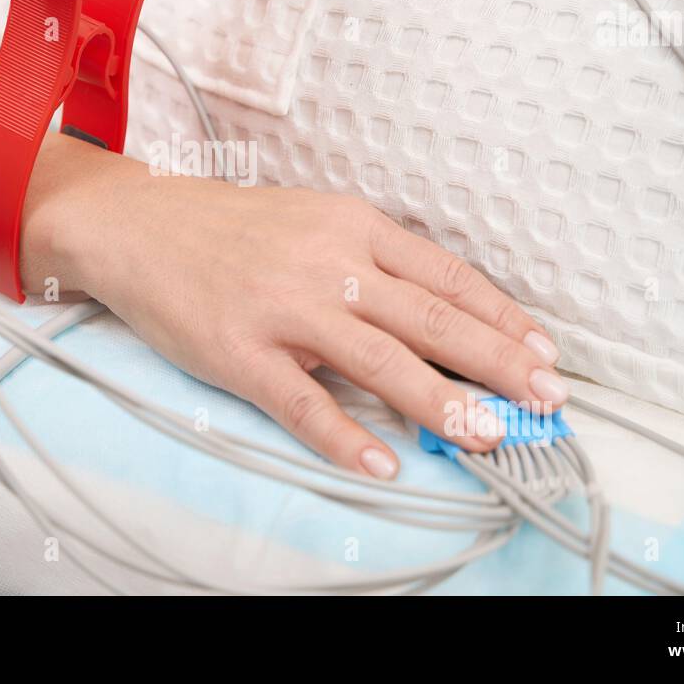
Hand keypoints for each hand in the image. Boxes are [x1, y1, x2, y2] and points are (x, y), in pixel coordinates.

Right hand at [29, 147, 566, 479]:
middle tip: (544, 401)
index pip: (447, 276)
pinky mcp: (240, 352)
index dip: (501, 317)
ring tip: (486, 435)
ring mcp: (284, 309)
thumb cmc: (229, 226)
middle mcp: (329, 264)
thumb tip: (434, 313)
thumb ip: (369, 260)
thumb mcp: (311, 219)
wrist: (138, 223)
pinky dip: (344, 436)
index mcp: (353, 226)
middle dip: (496, 363)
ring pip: (380, 361)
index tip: (542, 353)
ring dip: (440, 402)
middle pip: (430, 319)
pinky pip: (301, 402)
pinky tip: (381, 464)